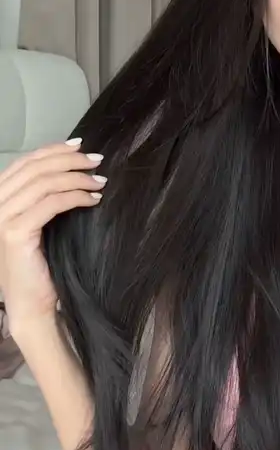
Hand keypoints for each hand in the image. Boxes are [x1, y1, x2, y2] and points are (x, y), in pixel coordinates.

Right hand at [0, 140, 105, 332]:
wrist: (31, 304)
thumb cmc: (40, 265)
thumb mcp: (41, 223)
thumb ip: (46, 197)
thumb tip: (75, 167)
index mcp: (0, 198)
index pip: (25, 163)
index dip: (53, 149)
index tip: (80, 145)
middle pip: (35, 168)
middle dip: (69, 159)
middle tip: (97, 160)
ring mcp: (2, 219)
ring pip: (44, 183)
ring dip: (76, 177)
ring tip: (100, 181)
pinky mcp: (15, 233)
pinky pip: (51, 204)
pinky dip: (75, 197)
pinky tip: (93, 200)